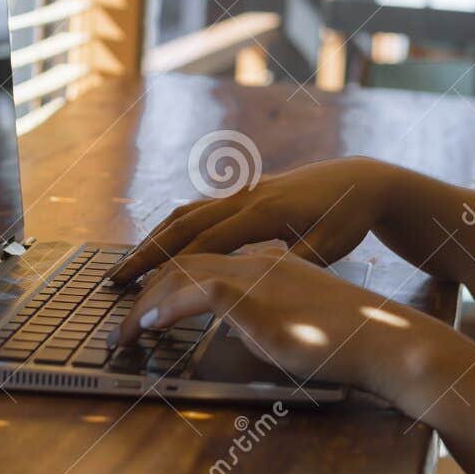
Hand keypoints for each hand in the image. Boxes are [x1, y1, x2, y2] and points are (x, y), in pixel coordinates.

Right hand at [110, 157, 395, 283]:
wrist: (360, 180)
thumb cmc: (348, 217)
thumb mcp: (332, 246)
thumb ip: (299, 262)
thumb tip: (269, 280)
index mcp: (264, 213)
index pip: (207, 244)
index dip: (175, 269)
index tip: (147, 294)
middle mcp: (246, 197)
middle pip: (183, 225)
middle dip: (147, 253)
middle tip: (115, 281)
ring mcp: (242, 192)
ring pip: (186, 213)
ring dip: (154, 238)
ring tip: (127, 267)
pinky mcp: (244, 193)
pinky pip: (198, 209)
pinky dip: (173, 228)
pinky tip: (161, 247)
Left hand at [110, 245, 439, 397]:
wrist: (386, 340)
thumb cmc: (350, 339)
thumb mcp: (299, 320)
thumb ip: (267, 317)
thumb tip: (238, 331)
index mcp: (269, 263)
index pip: (205, 258)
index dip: (169, 278)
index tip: (143, 304)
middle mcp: (259, 262)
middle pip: (186, 259)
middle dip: (146, 287)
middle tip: (121, 322)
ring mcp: (258, 277)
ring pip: (184, 272)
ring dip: (145, 300)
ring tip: (123, 330)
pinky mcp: (258, 299)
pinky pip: (197, 293)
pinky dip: (164, 308)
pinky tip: (145, 325)